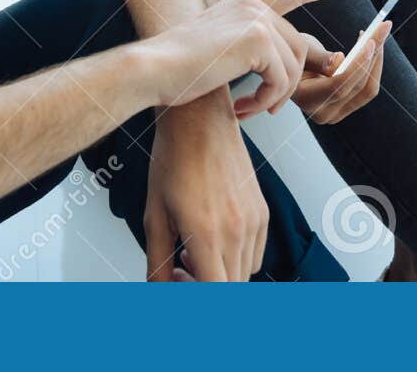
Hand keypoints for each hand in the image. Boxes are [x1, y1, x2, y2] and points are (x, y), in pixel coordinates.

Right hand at [145, 0, 360, 115]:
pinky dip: (267, 102)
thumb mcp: (227, 52)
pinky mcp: (257, 39)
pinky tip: (243, 108)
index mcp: (244, 1)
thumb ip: (261, 50)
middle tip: (266, 108)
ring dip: (276, 97)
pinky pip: (282, 80)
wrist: (153, 70)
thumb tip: (303, 62)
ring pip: (294, 67)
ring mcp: (256, 18)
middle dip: (289, 84)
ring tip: (249, 110)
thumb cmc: (182, 69)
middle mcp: (253, 4)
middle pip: (299, 47)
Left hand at [145, 99, 267, 281]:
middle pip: (230, 288)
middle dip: (203, 286)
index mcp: (206, 233)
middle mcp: (236, 230)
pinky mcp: (262, 211)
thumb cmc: (174, 159)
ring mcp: (254, 220)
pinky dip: (235, 258)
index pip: (214, 293)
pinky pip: (255, 254)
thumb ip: (157, 261)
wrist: (200, 120)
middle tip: (179, 267)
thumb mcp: (154, 214)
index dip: (194, 296)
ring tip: (194, 250)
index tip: (177, 281)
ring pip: (243, 273)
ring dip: (220, 273)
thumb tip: (159, 290)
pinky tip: (213, 238)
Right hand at [293, 21, 389, 124]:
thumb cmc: (290, 54)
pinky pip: (367, 89)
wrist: (289, 68)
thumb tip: (339, 60)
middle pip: (357, 87)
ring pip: (367, 89)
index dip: (357, 66)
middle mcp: (323, 113)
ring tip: (378, 33)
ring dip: (376, 59)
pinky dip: (372, 66)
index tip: (371, 43)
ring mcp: (337, 113)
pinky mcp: (347, 107)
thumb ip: (318, 58)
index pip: (338, 86)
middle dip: (373, 55)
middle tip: (382, 28)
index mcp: (306, 98)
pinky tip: (372, 45)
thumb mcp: (300, 49)